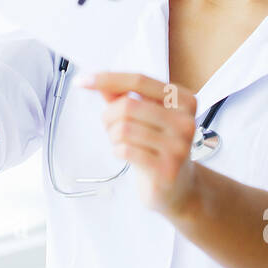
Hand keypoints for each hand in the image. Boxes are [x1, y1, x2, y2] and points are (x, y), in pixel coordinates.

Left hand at [78, 71, 199, 215]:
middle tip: (111, 128)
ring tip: (122, 143)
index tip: (82, 81)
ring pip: (123, 128)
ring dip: (112, 136)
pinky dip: (117, 150)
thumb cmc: (158, 148)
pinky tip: (126, 155)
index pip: (139, 80)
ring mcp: (178, 146)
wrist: (179, 189)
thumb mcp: (145, 117)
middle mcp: (185, 120)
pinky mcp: (166, 169)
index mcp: (183, 100)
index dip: (108, 79)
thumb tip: (98, 82)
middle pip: (127, 105)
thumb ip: (123, 97)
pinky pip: (125, 150)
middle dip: (108, 116)